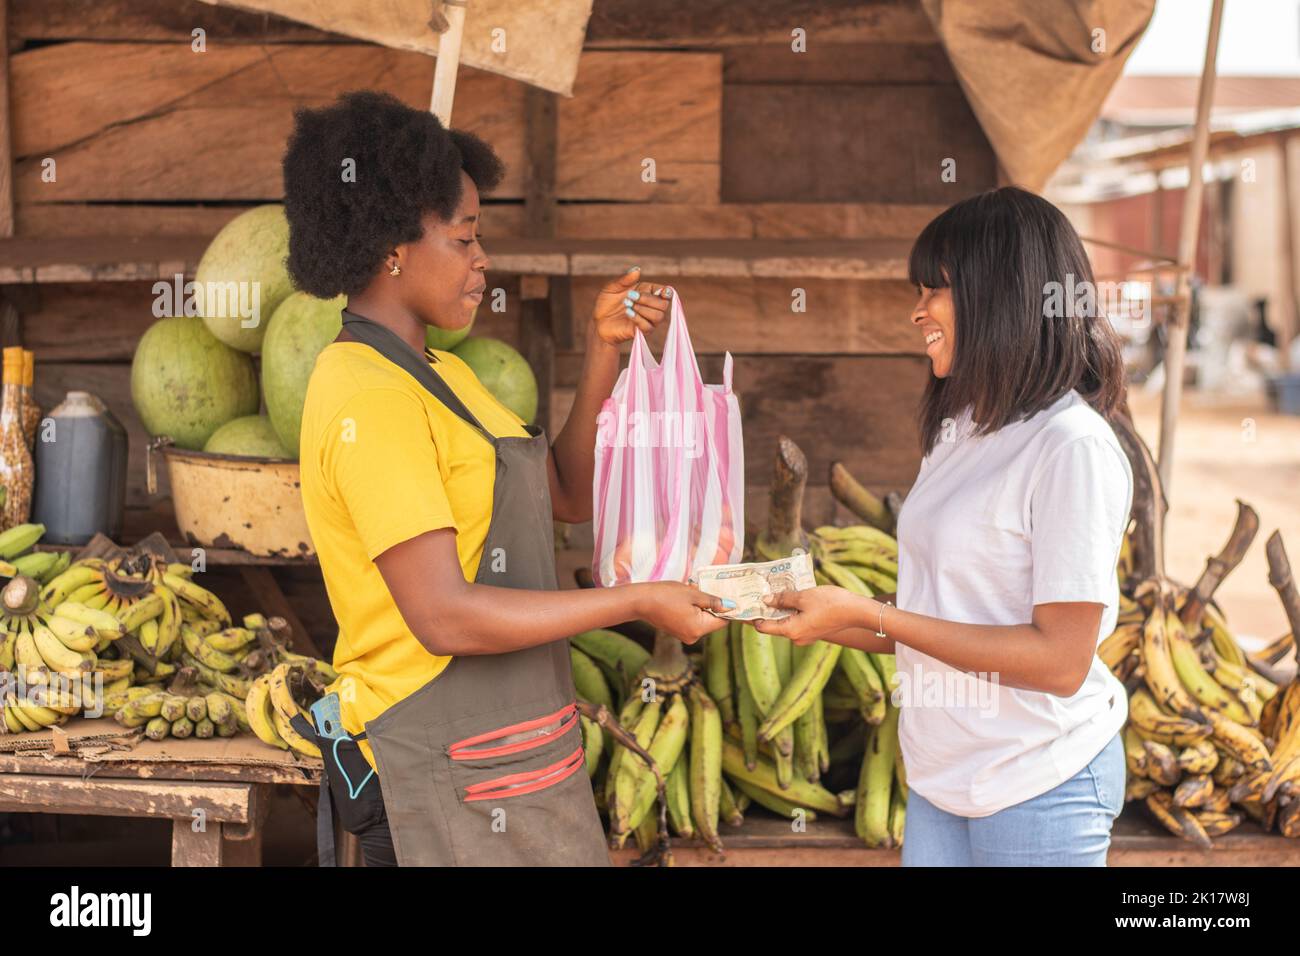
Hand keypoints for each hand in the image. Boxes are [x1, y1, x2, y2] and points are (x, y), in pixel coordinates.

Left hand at [591, 266, 672, 345]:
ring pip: (659, 316)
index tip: (662, 292)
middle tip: (630, 296)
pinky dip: (638, 319)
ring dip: (643, 309)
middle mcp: (651, 307)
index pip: (666, 293)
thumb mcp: (612, 287)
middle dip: (648, 299)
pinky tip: (628, 313)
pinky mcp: (642, 331)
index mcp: (648, 292)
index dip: (667, 292)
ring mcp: (648, 320)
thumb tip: (637, 270)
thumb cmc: (607, 303)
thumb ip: (625, 279)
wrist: (598, 321)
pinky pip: (648, 327)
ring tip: (627, 305)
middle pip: (664, 305)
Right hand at [636, 581, 732, 644]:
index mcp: (699, 628)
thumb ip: (714, 601)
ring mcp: (684, 636)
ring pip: (702, 621)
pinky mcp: (678, 632)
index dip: (726, 608)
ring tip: (691, 593)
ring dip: (701, 607)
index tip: (725, 595)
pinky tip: (683, 599)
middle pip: (712, 622)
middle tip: (704, 589)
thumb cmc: (666, 595)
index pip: (723, 621)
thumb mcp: (694, 594)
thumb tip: (731, 606)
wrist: (641, 601)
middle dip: (711, 606)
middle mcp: (693, 637)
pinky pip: (692, 622)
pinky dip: (692, 611)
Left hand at [752, 586, 874, 645]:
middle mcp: (796, 638)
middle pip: (773, 624)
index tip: (744, 604)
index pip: (763, 626)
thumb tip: (766, 599)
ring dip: (779, 609)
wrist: (857, 612)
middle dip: (766, 609)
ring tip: (772, 592)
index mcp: (791, 630)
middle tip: (756, 594)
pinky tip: (790, 597)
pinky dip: (791, 611)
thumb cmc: (831, 603)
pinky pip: (796, 622)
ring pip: (785, 622)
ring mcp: (805, 636)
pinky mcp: (813, 632)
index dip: (752, 615)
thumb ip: (783, 598)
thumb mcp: (804, 596)